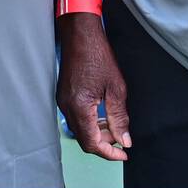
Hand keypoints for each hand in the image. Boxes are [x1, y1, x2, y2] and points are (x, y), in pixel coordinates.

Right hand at [57, 14, 131, 161]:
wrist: (80, 34)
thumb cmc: (97, 55)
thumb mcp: (116, 88)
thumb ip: (119, 117)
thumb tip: (124, 139)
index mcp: (79, 107)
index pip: (92, 143)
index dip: (109, 152)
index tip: (123, 153)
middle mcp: (67, 107)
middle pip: (84, 139)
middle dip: (104, 143)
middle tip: (121, 138)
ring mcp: (63, 102)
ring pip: (80, 129)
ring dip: (97, 133)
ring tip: (114, 125)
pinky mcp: (63, 96)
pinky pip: (76, 117)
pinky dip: (89, 122)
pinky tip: (102, 114)